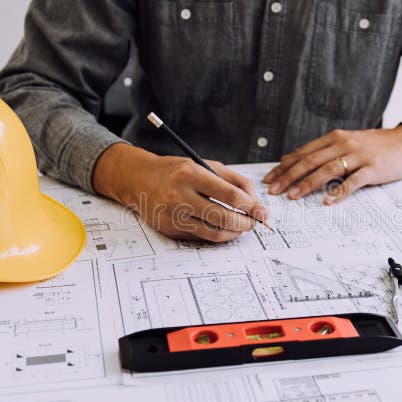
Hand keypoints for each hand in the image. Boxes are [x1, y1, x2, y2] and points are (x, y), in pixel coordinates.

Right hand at [93, 143, 268, 241]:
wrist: (138, 179)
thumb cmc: (176, 171)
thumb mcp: (204, 164)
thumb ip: (233, 179)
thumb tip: (255, 201)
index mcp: (191, 174)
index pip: (230, 195)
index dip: (251, 206)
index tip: (263, 212)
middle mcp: (180, 196)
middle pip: (224, 218)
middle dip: (246, 223)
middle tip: (255, 222)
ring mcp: (174, 216)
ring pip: (215, 233)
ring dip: (234, 232)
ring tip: (242, 226)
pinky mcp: (170, 230)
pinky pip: (202, 237)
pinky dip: (218, 234)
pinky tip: (224, 228)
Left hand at [263, 123, 401, 204]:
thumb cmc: (374, 146)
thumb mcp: (346, 143)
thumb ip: (324, 151)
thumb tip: (295, 161)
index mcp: (334, 138)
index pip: (303, 153)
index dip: (284, 166)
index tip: (269, 179)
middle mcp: (343, 144)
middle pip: (310, 161)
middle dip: (288, 176)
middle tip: (273, 190)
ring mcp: (358, 156)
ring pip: (327, 170)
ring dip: (307, 184)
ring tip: (292, 196)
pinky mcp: (373, 168)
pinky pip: (353, 181)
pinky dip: (339, 192)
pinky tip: (327, 201)